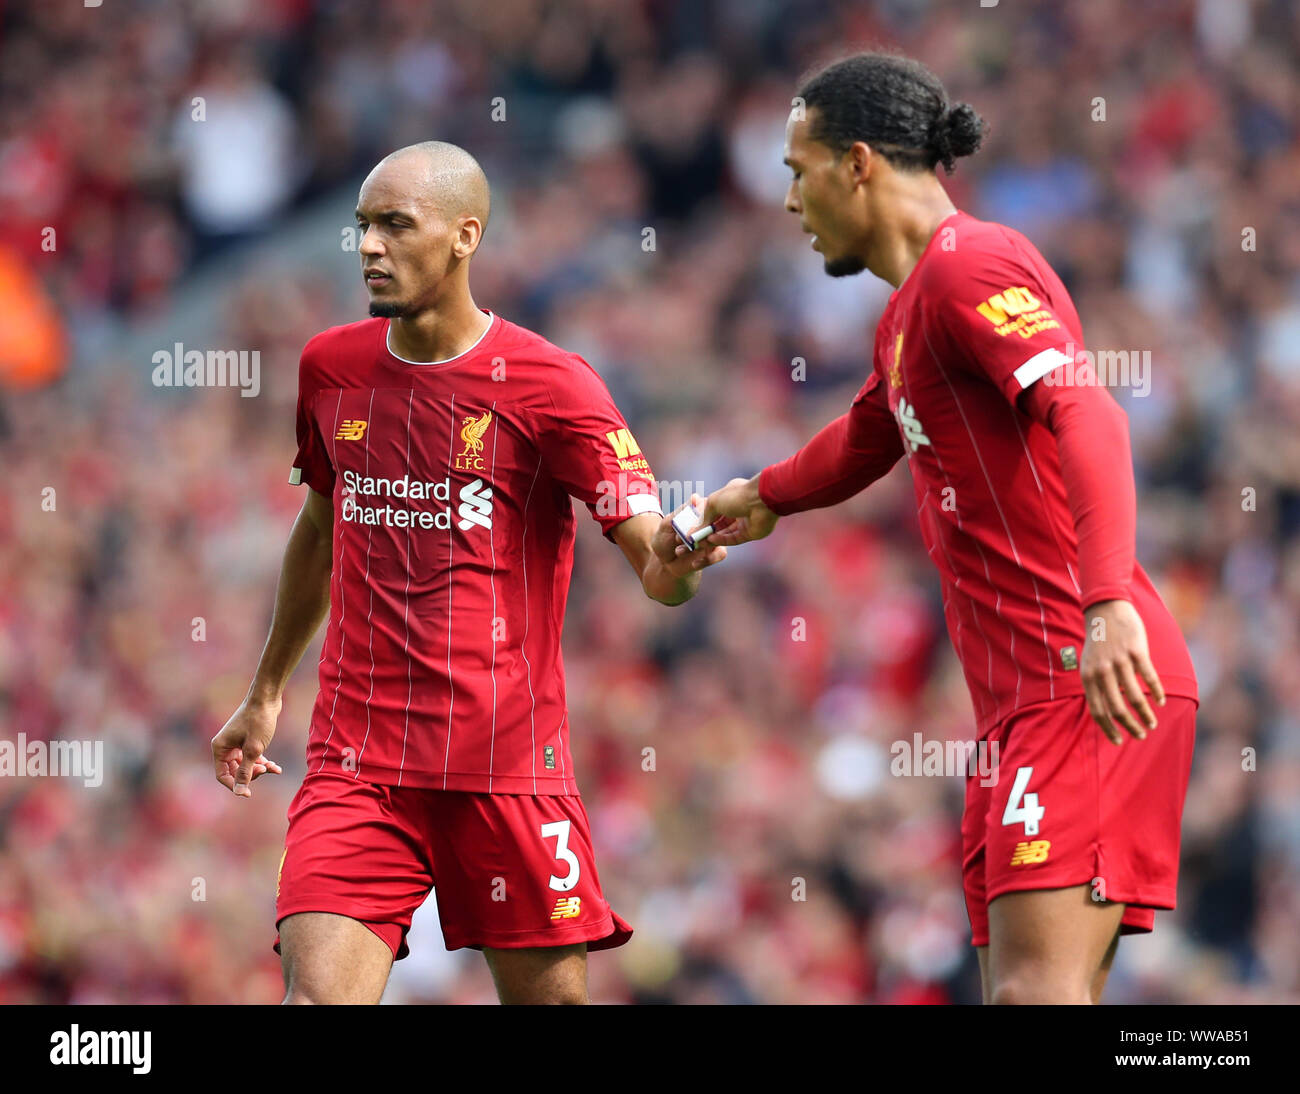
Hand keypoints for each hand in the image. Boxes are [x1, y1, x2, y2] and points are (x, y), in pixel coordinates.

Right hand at [212, 696, 283, 796]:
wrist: (268, 698)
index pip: (222, 775)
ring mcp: (236, 743)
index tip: (249, 793)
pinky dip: (263, 762)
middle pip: (234, 771)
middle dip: (251, 774)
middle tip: (265, 769)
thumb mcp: (254, 749)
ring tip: (274, 768)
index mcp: (220, 748)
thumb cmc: (259, 721)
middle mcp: (225, 746)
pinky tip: (277, 768)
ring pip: (245, 765)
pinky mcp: (247, 740)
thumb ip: (246, 772)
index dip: (235, 785)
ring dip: (260, 769)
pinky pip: (252, 757)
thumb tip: (240, 793)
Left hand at [652, 493, 728, 576]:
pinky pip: (721, 554)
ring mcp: (713, 539)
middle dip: (698, 531)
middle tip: (678, 538)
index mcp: (698, 514)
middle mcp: (708, 525)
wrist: (663, 562)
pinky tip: (693, 563)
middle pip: (716, 521)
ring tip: (679, 551)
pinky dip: (707, 559)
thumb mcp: (667, 524)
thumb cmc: (664, 539)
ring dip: (700, 545)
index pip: (708, 506)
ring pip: (719, 537)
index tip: (686, 520)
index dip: (701, 511)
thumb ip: (680, 512)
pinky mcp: (714, 554)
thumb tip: (695, 497)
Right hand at [684, 475, 777, 553]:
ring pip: (725, 532)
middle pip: (719, 523)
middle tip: (694, 538)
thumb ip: (704, 517)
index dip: (704, 519)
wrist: (762, 502)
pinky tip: (711, 540)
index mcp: (731, 497)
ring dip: (712, 537)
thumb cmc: (737, 496)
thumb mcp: (714, 502)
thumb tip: (693, 530)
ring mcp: (745, 521)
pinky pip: (733, 538)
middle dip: (706, 530)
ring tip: (700, 541)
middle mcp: (738, 509)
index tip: (693, 527)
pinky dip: (722, 540)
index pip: (715, 511)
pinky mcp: (750, 533)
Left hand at [1080, 599, 1165, 744]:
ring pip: (1135, 696)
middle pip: (1117, 708)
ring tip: (1152, 723)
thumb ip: (1096, 686)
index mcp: (1088, 677)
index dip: (1108, 729)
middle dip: (1130, 726)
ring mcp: (1119, 661)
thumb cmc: (1098, 642)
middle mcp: (1102, 671)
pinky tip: (1162, 702)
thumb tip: (1106, 713)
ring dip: (1145, 714)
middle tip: (1141, 736)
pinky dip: (1157, 692)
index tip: (1118, 742)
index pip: (1097, 711)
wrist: (1105, 610)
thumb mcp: (1088, 664)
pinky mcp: (1136, 651)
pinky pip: (1149, 677)